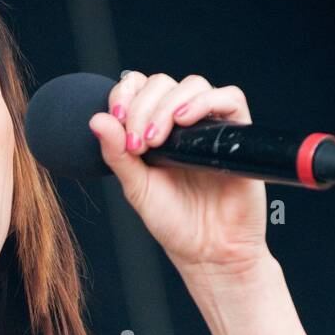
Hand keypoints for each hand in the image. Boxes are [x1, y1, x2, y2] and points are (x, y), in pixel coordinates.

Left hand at [89, 72, 267, 279]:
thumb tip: (96, 119)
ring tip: (155, 140)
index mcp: (155, 130)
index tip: (116, 120)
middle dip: (142, 107)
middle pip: (162, 83)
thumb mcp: (137, 188)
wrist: (209, 252)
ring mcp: (210, 126)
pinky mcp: (238, 132)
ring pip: (192, 85)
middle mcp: (183, 123)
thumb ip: (117, 155)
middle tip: (137, 144)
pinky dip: (205, 101)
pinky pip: (230, 98)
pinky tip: (184, 121)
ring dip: (167, 105)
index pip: (139, 88)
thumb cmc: (175, 223)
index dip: (125, 95)